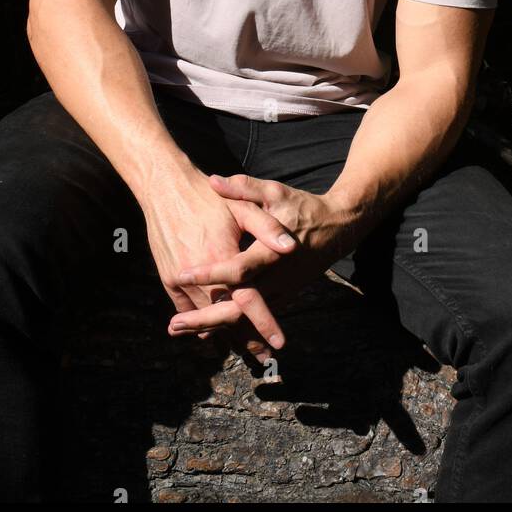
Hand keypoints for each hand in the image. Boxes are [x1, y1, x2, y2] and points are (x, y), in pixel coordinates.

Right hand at [142, 162, 298, 355]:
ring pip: (208, 315)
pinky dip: (202, 322)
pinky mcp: (168, 278)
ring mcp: (179, 279)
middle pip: (227, 316)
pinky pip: (187, 308)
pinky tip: (214, 334)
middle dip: (247, 338)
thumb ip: (267, 228)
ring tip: (247, 349)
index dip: (263, 321)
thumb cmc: (207, 197)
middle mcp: (199, 275)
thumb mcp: (241, 206)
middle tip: (265, 356)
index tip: (278, 342)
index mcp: (221, 257)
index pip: (247, 299)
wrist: (165, 188)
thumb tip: (291, 247)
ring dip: (226, 333)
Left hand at [167, 173, 352, 343]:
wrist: (338, 228)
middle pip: (237, 308)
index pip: (237, 270)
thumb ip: (244, 188)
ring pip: (245, 320)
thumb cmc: (303, 207)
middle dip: (205, 319)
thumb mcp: (275, 192)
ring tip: (179, 329)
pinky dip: (229, 327)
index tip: (181, 275)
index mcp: (270, 253)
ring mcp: (280, 292)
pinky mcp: (281, 297)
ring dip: (212, 327)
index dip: (209, 274)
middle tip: (174, 325)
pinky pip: (253, 319)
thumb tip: (213, 181)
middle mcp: (275, 279)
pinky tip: (205, 330)